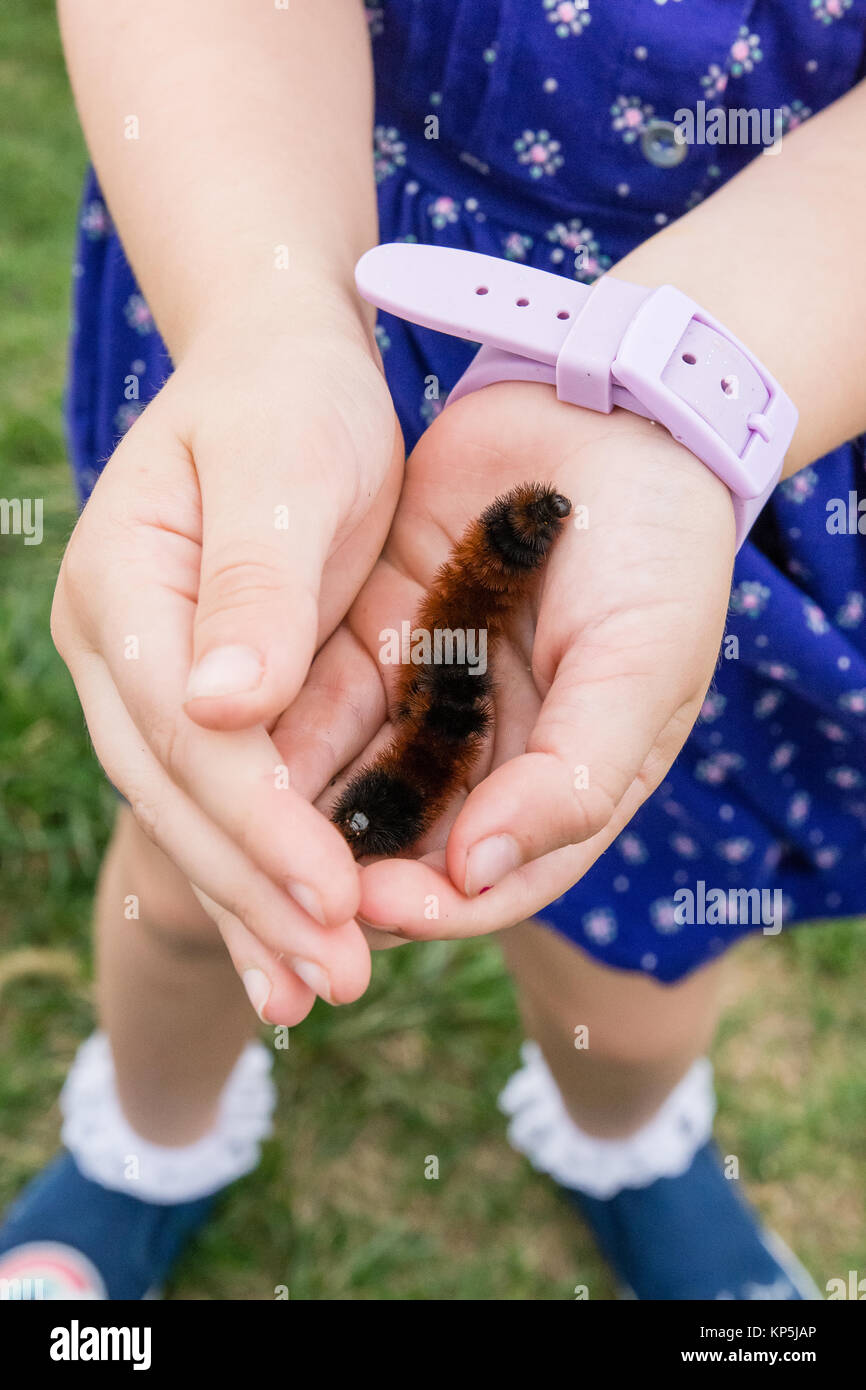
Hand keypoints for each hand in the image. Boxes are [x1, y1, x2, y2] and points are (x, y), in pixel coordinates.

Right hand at [51, 307, 402, 1018]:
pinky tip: (298, 950)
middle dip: (261, 892)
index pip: (190, 734)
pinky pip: (226, 802)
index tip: (335, 899)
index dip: (261, 822)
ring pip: (197, 818)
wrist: (279, 370)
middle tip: (341, 979)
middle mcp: (119, 651)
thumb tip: (215, 707)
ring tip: (321, 992)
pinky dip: (262, 875)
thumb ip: (253, 581)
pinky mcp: (201, 702)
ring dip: (259, 910)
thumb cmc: (290, 402)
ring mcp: (150, 683)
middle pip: (183, 796)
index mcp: (123, 589)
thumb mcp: (285, 463)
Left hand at [276, 381, 735, 943]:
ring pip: (360, 775)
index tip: (381, 908)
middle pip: (416, 841)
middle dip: (358, 874)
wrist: (613, 410)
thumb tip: (478, 870)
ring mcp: (435, 692)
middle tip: (295, 895)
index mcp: (567, 774)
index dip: (443, 904)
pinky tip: (242, 746)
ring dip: (309, 813)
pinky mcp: (383, 631)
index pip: (500, 873)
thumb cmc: (654, 552)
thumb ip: (572, 775)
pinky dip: (289, 727)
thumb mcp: (639, 669)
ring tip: (252, 834)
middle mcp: (494, 749)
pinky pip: (327, 694)